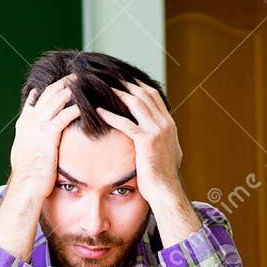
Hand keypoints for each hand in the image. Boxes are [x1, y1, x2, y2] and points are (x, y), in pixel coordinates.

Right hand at [9, 75, 80, 193]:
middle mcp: (29, 121)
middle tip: (74, 75)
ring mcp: (37, 127)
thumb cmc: (28, 175)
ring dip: (69, 89)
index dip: (47, 90)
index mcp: (24, 124)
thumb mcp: (26, 152)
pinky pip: (63, 117)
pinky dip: (74, 108)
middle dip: (61, 83)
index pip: (35, 100)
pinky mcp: (48, 136)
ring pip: (55, 101)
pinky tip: (84, 104)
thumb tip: (37, 142)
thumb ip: (32, 141)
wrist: (26, 185)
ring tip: (81, 81)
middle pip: (47, 95)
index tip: (58, 82)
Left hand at [97, 82, 184, 208]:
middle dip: (125, 83)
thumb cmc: (163, 176)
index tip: (121, 78)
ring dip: (117, 93)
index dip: (136, 84)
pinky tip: (98, 110)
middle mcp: (165, 123)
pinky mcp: (146, 141)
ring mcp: (157, 131)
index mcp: (169, 124)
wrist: (166, 190)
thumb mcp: (168, 151)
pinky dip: (111, 115)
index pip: (153, 95)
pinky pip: (126, 123)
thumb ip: (162, 138)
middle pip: (144, 94)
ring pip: (136, 103)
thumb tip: (157, 135)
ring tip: (102, 86)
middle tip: (107, 76)